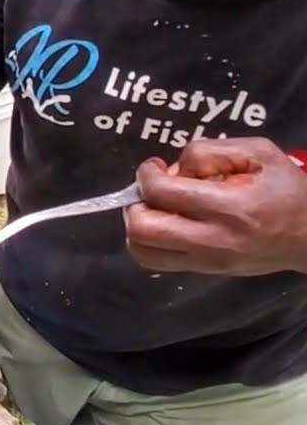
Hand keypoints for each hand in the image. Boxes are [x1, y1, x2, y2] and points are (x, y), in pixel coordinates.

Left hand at [126, 137, 306, 275]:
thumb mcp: (258, 153)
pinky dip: (148, 241)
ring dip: (138, 224)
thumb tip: (174, 170)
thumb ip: (209, 152)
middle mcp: (213, 240)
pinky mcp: (204, 272)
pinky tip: (166, 223)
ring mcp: (206, 262)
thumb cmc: (287, 190)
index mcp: (230, 207)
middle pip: (143, 228)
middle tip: (152, 189)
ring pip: (142, 251)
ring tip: (157, 208)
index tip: (155, 166)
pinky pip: (155, 262)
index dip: (147, 174)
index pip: (163, 193)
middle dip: (136, 202)